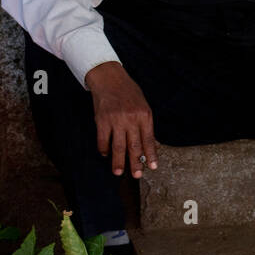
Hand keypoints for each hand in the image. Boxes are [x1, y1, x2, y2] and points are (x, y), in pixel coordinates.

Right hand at [85, 61, 156, 177]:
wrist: (109, 78)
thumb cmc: (129, 92)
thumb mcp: (143, 106)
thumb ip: (147, 125)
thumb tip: (153, 145)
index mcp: (145, 115)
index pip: (149, 140)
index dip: (151, 155)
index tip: (153, 167)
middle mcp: (131, 119)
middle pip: (134, 146)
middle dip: (136, 163)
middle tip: (137, 175)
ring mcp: (116, 120)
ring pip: (118, 146)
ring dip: (118, 161)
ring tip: (119, 172)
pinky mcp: (101, 120)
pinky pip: (103, 139)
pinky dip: (103, 149)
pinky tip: (105, 155)